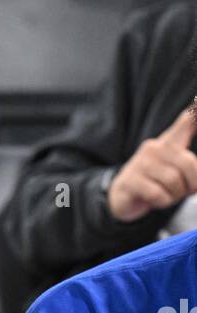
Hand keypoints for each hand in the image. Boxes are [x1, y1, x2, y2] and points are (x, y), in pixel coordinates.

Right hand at [107, 107, 196, 222]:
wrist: (123, 196)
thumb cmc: (156, 181)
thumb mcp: (176, 166)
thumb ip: (192, 163)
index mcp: (170, 142)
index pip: (187, 121)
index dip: (196, 110)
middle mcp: (155, 147)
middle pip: (187, 164)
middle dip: (190, 185)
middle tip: (181, 191)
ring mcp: (141, 163)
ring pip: (173, 182)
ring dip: (174, 196)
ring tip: (165, 195)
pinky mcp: (131, 180)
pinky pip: (158, 194)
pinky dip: (161, 202)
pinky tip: (153, 200)